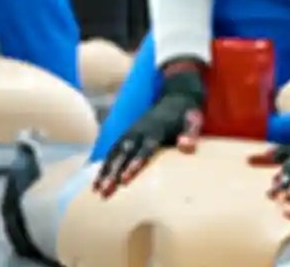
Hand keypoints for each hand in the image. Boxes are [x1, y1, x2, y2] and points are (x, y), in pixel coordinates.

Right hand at [94, 64, 204, 196]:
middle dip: (113, 172)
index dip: (135, 163)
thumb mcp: (193, 121)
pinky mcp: (126, 135)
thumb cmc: (186, 115)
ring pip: (114, 153)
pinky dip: (103, 166)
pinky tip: (96, 182)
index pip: (144, 148)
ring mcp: (130, 132)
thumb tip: (185, 146)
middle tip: (105, 190)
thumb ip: (190, 134)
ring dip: (105, 171)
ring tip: (97, 191)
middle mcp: (139, 131)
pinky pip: (112, 152)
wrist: (175, 99)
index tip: (126, 179)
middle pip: (124, 153)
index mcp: (156, 129)